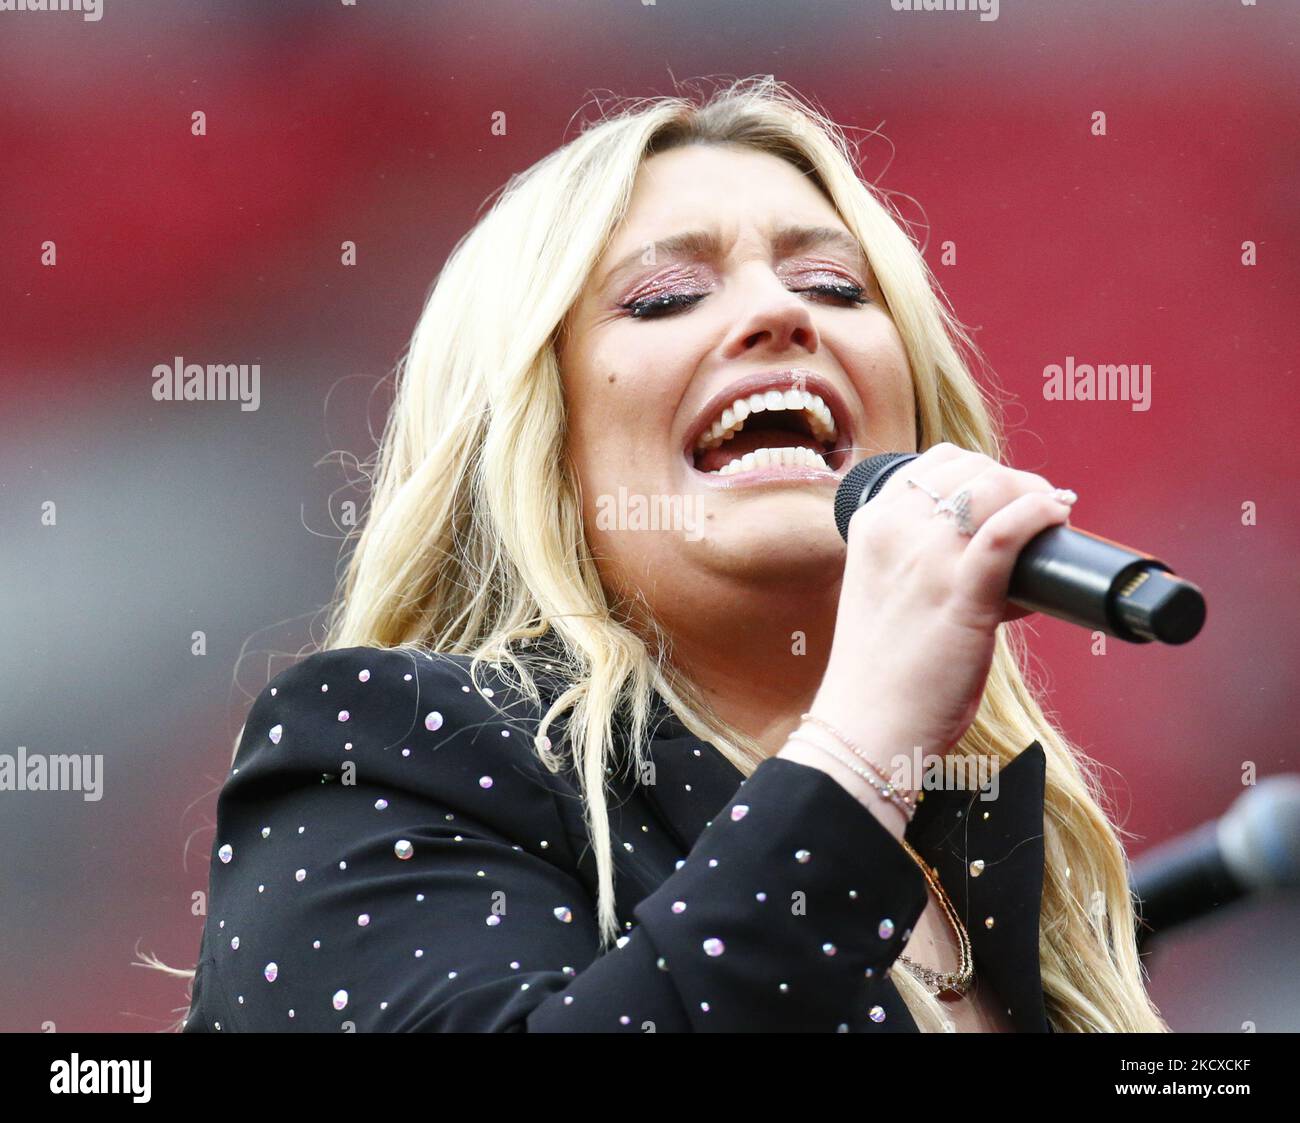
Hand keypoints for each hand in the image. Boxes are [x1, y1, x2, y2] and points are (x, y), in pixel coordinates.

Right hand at [807, 443, 1073, 785]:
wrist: (867, 726)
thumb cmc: (881, 671)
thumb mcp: (885, 591)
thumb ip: (924, 561)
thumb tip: (1000, 551)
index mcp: (870, 526)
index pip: (934, 464)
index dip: (979, 469)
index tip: (1003, 493)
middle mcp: (894, 531)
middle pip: (969, 468)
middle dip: (1012, 479)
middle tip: (1036, 506)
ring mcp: (926, 558)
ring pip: (991, 488)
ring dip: (1033, 494)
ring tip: (1051, 515)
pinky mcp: (960, 592)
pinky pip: (1008, 531)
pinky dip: (1039, 513)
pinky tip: (1056, 516)